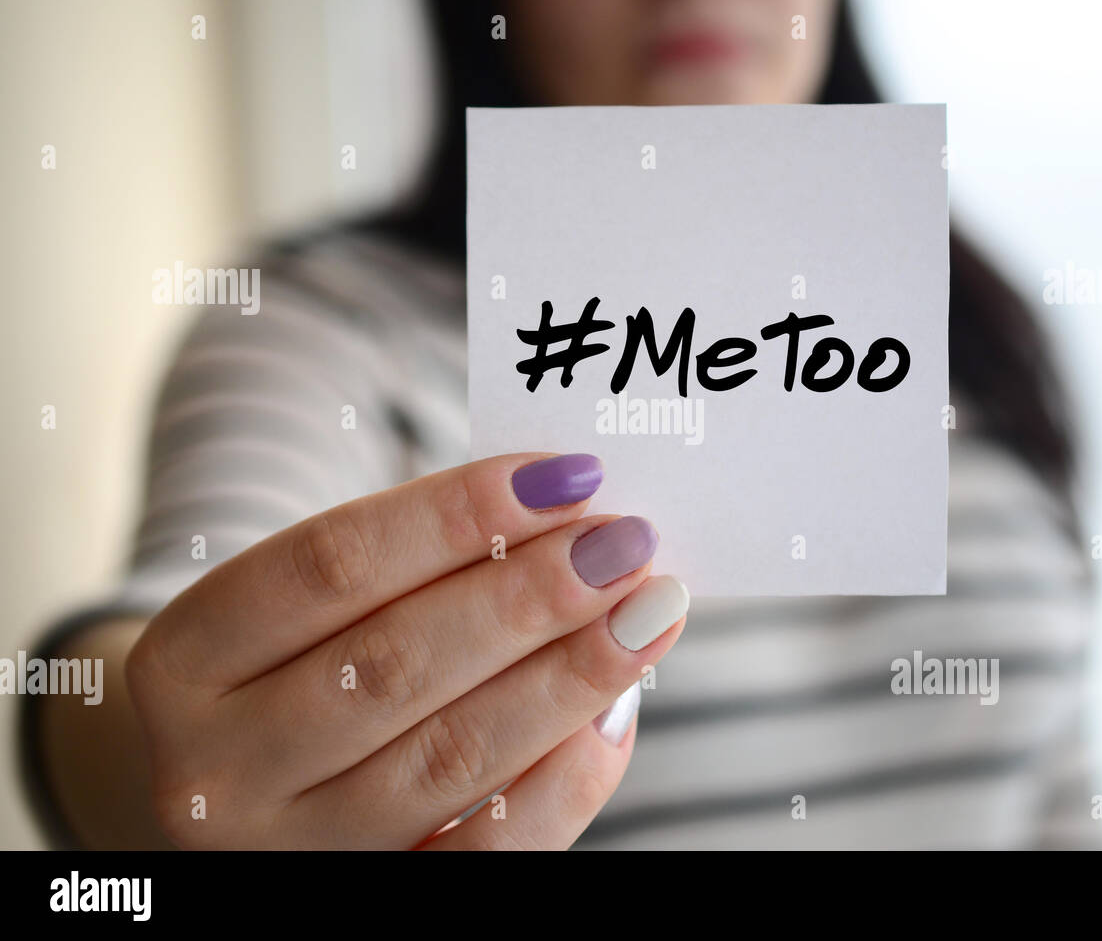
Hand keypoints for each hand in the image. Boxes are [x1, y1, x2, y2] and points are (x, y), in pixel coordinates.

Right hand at [124, 452, 687, 848]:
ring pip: (452, 756)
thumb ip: (415, 562)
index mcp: (183, 660)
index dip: (457, 513)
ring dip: (569, 674)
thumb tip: (569, 519)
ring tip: (647, 609)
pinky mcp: (369, 900)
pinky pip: (491, 853)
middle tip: (623, 542)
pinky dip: (568, 776)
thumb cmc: (296, 662)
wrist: (238, 785)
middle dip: (531, 595)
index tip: (566, 475)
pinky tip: (618, 707)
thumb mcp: (311, 604)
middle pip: (396, 663)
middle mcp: (217, 769)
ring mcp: (289, 852)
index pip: (331, 565)